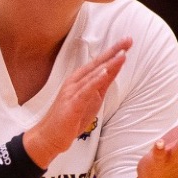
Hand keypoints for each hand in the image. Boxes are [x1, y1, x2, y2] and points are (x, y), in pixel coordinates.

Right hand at [23, 38, 131, 167]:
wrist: (49, 137)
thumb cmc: (69, 119)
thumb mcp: (90, 100)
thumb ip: (100, 86)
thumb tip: (111, 73)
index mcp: (79, 81)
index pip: (99, 64)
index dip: (113, 52)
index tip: (127, 42)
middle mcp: (75, 82)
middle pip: (97, 64)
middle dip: (113, 51)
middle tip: (128, 40)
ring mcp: (72, 92)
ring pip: (93, 74)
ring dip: (108, 63)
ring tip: (122, 54)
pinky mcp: (72, 103)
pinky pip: (86, 90)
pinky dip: (96, 80)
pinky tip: (105, 72)